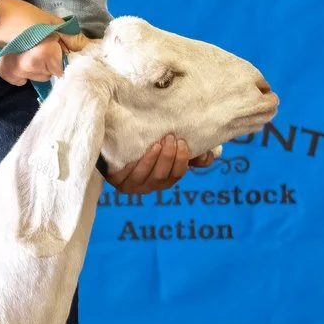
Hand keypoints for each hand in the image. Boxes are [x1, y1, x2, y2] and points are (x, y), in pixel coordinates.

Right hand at [0, 0, 88, 86]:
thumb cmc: (25, 15)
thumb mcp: (54, 22)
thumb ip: (75, 39)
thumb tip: (96, 49)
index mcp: (47, 53)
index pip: (66, 68)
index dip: (63, 57)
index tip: (57, 47)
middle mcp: (33, 67)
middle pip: (52, 74)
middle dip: (51, 62)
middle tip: (41, 45)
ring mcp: (19, 73)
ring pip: (38, 77)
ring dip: (37, 67)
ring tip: (28, 50)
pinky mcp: (7, 75)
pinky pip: (23, 80)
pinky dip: (23, 72)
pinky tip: (18, 57)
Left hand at [101, 135, 218, 194]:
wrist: (117, 144)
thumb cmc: (150, 146)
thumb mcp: (172, 148)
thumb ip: (193, 152)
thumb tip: (209, 158)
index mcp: (164, 180)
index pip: (177, 174)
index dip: (181, 160)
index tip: (182, 142)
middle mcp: (149, 186)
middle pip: (161, 176)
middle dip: (168, 157)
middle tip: (170, 138)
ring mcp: (131, 185)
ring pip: (144, 176)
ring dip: (152, 160)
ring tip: (157, 143)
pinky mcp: (115, 180)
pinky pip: (124, 176)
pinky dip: (132, 165)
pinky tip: (137, 153)